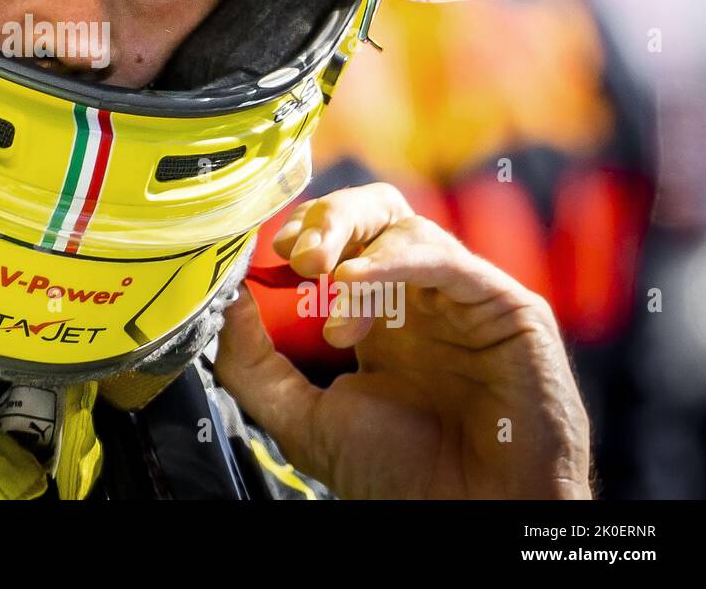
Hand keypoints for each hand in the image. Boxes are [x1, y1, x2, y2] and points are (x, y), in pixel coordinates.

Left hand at [215, 183, 591, 498]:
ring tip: (329, 285)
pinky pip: (449, 261)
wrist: (467, 518)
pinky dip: (396, 261)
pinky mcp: (507, 308)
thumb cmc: (400, 478)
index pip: (342, 240)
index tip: (270, 253)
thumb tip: (225, 301)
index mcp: (379, 315)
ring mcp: (464, 299)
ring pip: (408, 227)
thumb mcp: (303, 418)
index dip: (306, 232)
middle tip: (297, 253)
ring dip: (356, 248)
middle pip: (375, 213)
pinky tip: (357, 281)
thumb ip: (254, 363)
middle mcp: (421, 298)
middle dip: (329, 219)